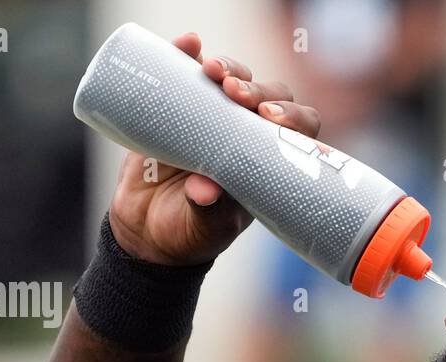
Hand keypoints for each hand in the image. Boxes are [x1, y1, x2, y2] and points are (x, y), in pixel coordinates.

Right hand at [107, 32, 321, 266]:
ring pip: (236, 78)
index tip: (272, 120)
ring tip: (212, 71)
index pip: (299, 132)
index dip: (294, 119)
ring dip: (230, 68)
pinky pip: (188, 73)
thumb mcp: (203, 227)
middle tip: (236, 94)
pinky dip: (188, 53)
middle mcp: (248, 135)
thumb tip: (204, 191)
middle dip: (259, 90)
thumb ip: (207, 210)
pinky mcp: (180, 107)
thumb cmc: (189, 232)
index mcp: (268, 163)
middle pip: (270, 97)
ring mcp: (215, 117)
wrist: (146, 231)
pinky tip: (188, 44)